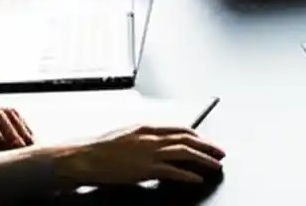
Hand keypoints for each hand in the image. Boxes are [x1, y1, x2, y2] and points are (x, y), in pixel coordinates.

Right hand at [56, 125, 225, 186]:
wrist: (85, 157)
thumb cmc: (100, 147)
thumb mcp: (125, 134)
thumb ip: (143, 136)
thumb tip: (157, 141)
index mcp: (147, 127)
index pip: (180, 128)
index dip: (197, 135)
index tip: (206, 141)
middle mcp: (151, 137)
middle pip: (187, 139)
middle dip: (207, 146)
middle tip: (220, 152)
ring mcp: (149, 153)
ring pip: (185, 153)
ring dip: (204, 159)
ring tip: (215, 165)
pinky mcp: (146, 169)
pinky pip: (173, 171)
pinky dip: (188, 175)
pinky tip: (197, 178)